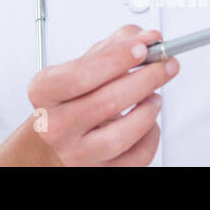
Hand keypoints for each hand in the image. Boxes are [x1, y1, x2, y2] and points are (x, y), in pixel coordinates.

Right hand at [25, 24, 177, 165]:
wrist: (56, 135)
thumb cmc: (70, 97)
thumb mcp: (80, 64)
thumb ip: (112, 46)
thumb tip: (146, 38)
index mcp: (44, 92)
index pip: (80, 75)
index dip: (116, 59)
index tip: (143, 46)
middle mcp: (54, 124)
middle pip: (106, 102)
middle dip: (144, 79)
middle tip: (164, 64)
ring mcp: (75, 152)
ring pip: (121, 135)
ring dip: (148, 110)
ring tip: (156, 94)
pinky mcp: (98, 172)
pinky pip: (135, 158)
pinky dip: (150, 136)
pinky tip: (149, 120)